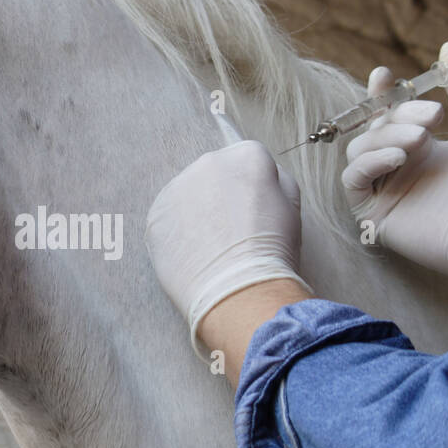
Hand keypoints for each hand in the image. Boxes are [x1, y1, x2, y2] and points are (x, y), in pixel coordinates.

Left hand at [146, 140, 309, 353]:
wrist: (238, 291)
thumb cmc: (271, 253)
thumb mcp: (292, 209)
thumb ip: (279, 181)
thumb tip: (265, 176)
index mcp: (247, 157)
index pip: (250, 161)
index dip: (255, 190)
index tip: (256, 213)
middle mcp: (209, 163)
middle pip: (216, 174)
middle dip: (223, 196)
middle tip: (233, 232)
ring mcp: (177, 187)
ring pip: (189, 194)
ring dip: (198, 212)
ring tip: (213, 247)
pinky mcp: (156, 215)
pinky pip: (168, 218)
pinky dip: (178, 233)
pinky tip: (194, 254)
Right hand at [342, 41, 447, 307]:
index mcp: (416, 146)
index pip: (384, 114)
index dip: (378, 93)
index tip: (384, 74)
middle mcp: (395, 166)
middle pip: (372, 128)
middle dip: (396, 116)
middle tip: (433, 118)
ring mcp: (382, 189)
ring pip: (359, 150)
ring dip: (386, 138)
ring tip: (421, 142)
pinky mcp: (372, 212)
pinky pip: (352, 179)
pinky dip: (369, 163)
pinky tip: (398, 159)